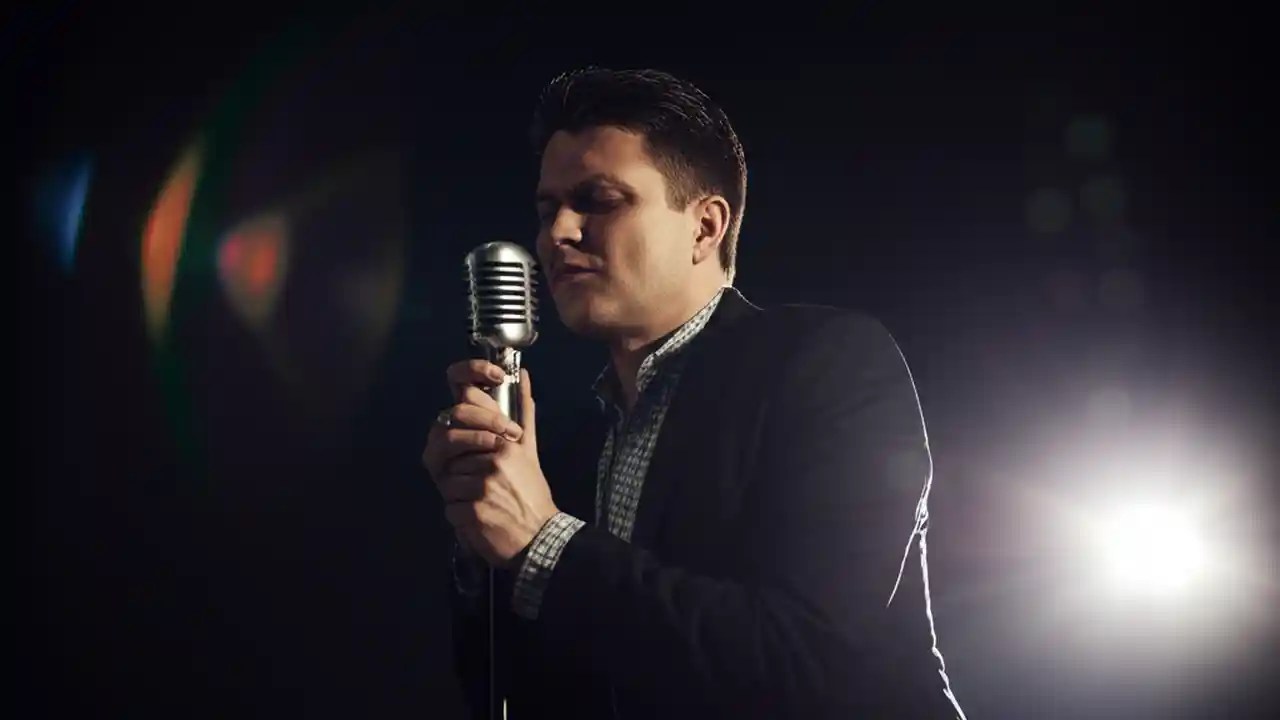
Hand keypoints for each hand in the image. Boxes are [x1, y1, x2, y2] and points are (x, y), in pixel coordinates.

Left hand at [422, 361, 558, 568]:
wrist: (541, 538)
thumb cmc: (532, 494)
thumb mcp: (529, 451)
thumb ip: (523, 414)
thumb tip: (524, 376)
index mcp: (506, 444)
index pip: (462, 421)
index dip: (460, 439)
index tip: (468, 454)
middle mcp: (494, 460)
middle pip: (451, 459)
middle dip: (460, 475)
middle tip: (479, 487)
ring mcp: (483, 486)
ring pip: (447, 484)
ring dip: (458, 497)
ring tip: (482, 504)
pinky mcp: (473, 511)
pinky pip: (449, 509)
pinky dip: (460, 518)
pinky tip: (479, 520)